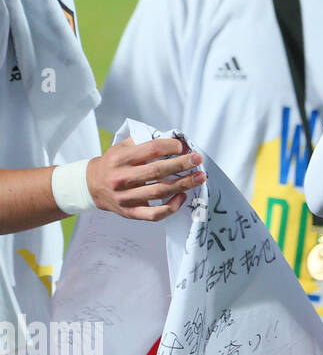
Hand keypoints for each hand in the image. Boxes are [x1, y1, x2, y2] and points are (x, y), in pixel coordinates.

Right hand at [87, 136, 205, 220]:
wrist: (91, 185)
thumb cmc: (113, 164)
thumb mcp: (122, 147)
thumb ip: (144, 142)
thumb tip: (174, 141)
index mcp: (120, 159)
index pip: (151, 149)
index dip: (170, 147)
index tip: (182, 147)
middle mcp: (121, 178)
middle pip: (157, 171)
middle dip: (182, 164)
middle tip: (198, 159)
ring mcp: (125, 197)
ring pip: (159, 192)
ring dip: (183, 184)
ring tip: (199, 177)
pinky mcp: (130, 212)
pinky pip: (154, 214)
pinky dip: (171, 207)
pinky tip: (182, 196)